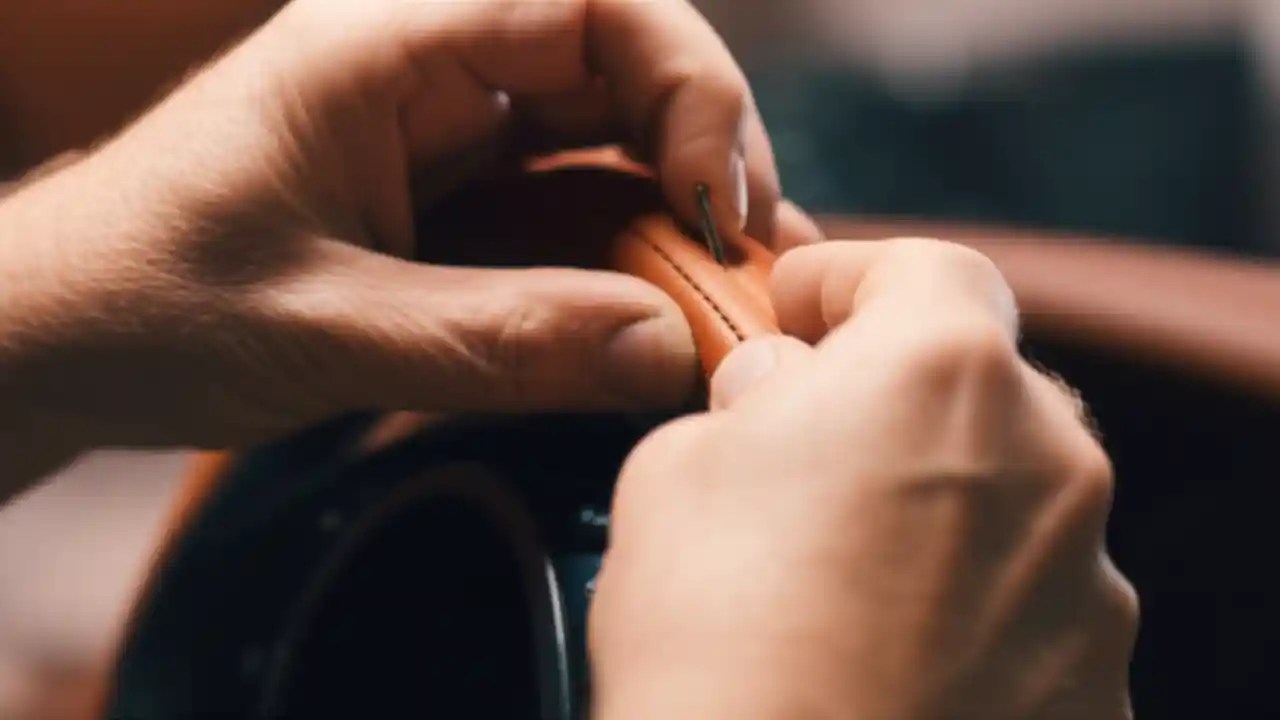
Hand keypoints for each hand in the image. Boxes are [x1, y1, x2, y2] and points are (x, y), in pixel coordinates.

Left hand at [0, 0, 817, 491]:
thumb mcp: (324, 331)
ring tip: (736, 278)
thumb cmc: (144, 304)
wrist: (55, 340)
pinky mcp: (443, 187)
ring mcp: (438, 124)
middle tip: (750, 251)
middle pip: (619, 52)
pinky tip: (670, 293)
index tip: (714, 203)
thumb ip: (498, 342)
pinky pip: (563, 188)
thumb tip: (666, 353)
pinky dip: (626, 237)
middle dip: (705, 140)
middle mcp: (424, 63)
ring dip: (678, 191)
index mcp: (382, 43)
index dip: (688, 84)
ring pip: (602, 121)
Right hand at [590, 239, 1137, 719]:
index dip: (851, 277)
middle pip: (978, 384)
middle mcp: (1048, 459)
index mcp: (941, 371)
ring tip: (846, 574)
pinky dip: (973, 605)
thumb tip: (778, 391)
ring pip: (1011, 496)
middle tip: (808, 447)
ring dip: (940, 505)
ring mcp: (1086, 578)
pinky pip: (1030, 602)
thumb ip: (748, 399)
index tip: (799, 306)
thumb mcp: (675, 469)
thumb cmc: (714, 639)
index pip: (925, 267)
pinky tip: (893, 650)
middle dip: (895, 398)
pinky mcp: (1095, 679)